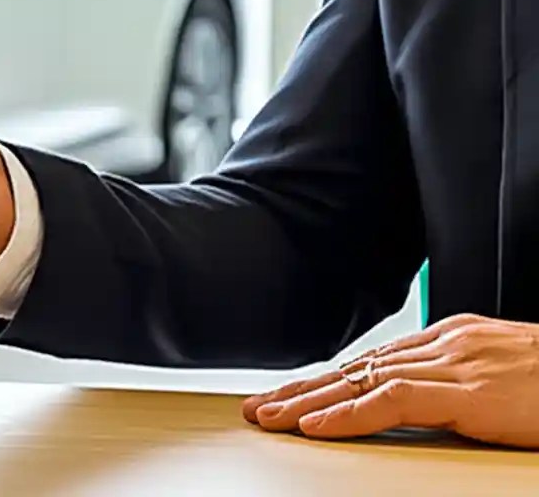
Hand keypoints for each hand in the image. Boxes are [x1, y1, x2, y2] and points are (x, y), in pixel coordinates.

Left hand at [242, 313, 538, 447]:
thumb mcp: (506, 377)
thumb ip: (464, 382)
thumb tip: (431, 400)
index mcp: (453, 339)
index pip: (373, 361)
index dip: (327, 380)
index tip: (290, 395)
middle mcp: (445, 344)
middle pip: (357, 368)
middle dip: (302, 389)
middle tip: (258, 407)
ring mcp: (455, 364)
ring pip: (360, 382)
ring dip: (307, 403)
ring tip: (267, 418)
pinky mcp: (468, 391)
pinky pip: (391, 403)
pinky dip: (347, 415)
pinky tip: (314, 426)